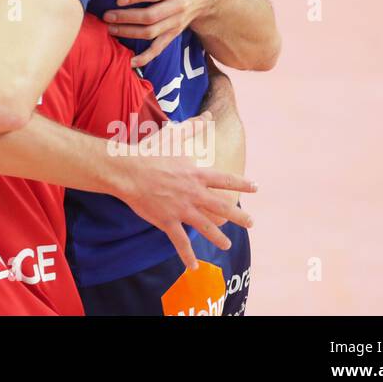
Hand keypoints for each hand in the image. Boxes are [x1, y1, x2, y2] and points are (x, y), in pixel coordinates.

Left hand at [104, 0, 220, 67]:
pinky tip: (131, 62)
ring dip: (130, 33)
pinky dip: (147, 57)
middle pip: (152, 16)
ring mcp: (177, 22)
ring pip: (152, 33)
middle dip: (127, 18)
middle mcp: (180, 6)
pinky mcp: (174, 33)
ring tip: (109, 29)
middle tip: (106, 16)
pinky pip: (160, 48)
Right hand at [111, 113, 255, 270]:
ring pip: (206, 227)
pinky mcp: (167, 221)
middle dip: (239, 216)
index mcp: (196, 174)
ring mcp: (181, 209)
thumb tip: (207, 114)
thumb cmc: (149, 151)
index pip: (225, 180)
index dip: (241, 184)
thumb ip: (193, 126)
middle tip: (251, 222)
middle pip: (221, 207)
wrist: (127, 170)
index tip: (256, 187)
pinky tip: (193, 267)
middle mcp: (193, 193)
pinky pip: (180, 242)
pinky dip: (187, 256)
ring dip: (218, 238)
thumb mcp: (173, 136)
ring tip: (227, 245)